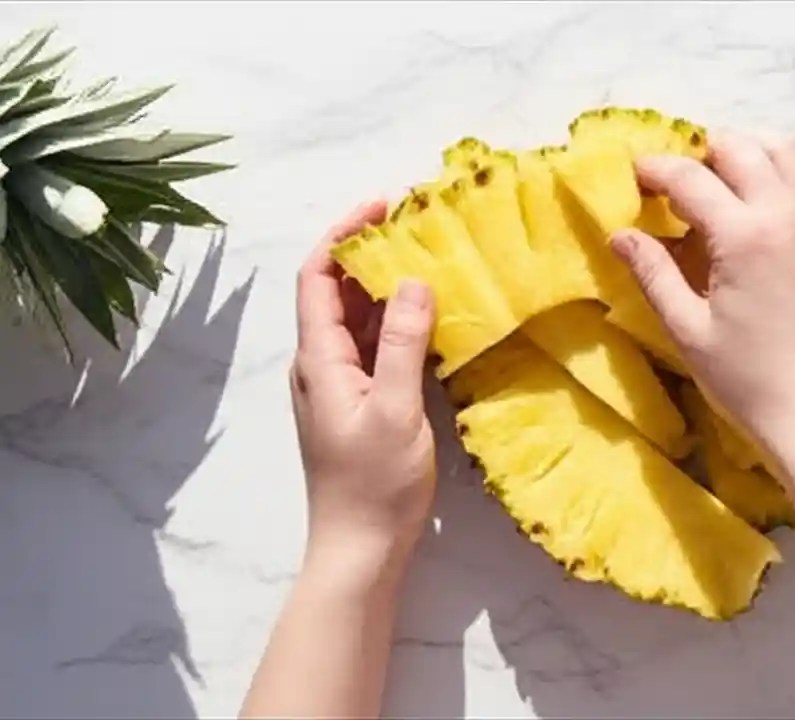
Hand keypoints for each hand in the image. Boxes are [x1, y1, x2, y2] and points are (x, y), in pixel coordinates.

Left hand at [291, 201, 437, 565]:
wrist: (360, 549)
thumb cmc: (373, 483)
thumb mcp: (395, 409)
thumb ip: (401, 343)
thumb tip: (414, 281)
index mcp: (319, 359)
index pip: (317, 278)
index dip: (343, 235)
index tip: (382, 206)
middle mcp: (322, 365)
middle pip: (336, 292)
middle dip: (371, 254)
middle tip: (419, 226)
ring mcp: (340, 386)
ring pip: (357, 320)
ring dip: (387, 287)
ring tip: (431, 260)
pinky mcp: (361, 403)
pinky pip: (374, 347)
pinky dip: (397, 323)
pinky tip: (431, 318)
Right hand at [612, 132, 794, 465]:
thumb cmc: (746, 379)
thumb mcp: (687, 330)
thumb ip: (653, 274)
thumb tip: (620, 234)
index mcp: (745, 236)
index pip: (691, 177)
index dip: (655, 170)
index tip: (631, 177)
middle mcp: (785, 216)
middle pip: (742, 146)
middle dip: (700, 151)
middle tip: (672, 182)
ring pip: (786, 150)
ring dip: (747, 150)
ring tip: (716, 179)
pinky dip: (785, 174)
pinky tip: (759, 202)